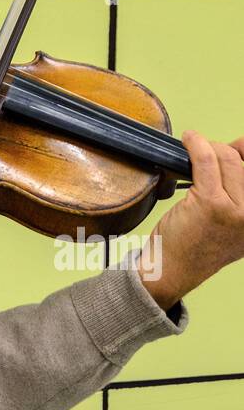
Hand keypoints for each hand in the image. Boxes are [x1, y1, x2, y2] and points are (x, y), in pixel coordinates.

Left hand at [136, 131, 243, 308]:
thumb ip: (240, 192)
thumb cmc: (198, 243)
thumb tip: (237, 150)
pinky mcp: (212, 204)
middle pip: (242, 161)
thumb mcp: (233, 222)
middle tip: (206, 153)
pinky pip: (207, 160)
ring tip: (195, 148)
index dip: (243, 152)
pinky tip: (189, 140)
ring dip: (208, 147)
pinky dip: (197, 144)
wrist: (174, 269)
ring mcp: (237, 210)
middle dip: (223, 150)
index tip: (234, 149)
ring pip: (226, 158)